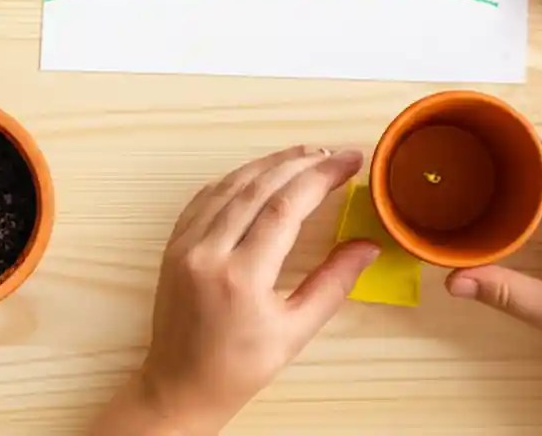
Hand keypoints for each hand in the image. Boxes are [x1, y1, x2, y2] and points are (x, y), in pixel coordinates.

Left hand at [95, 146, 379, 435]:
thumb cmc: (238, 367)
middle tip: (334, 154)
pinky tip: (261, 173)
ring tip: (305, 156)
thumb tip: (368, 245)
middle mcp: (208, 253)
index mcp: (242, 277)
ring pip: (231, 185)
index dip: (321, 177)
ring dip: (270, 164)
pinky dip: (237, 178)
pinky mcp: (173, 244)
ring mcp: (185, 245)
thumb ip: (333, 283)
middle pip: (259, 187)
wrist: (178, 387)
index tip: (349, 162)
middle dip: (301, 163)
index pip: (287, 207)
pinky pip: (207, 196)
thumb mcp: (295, 332)